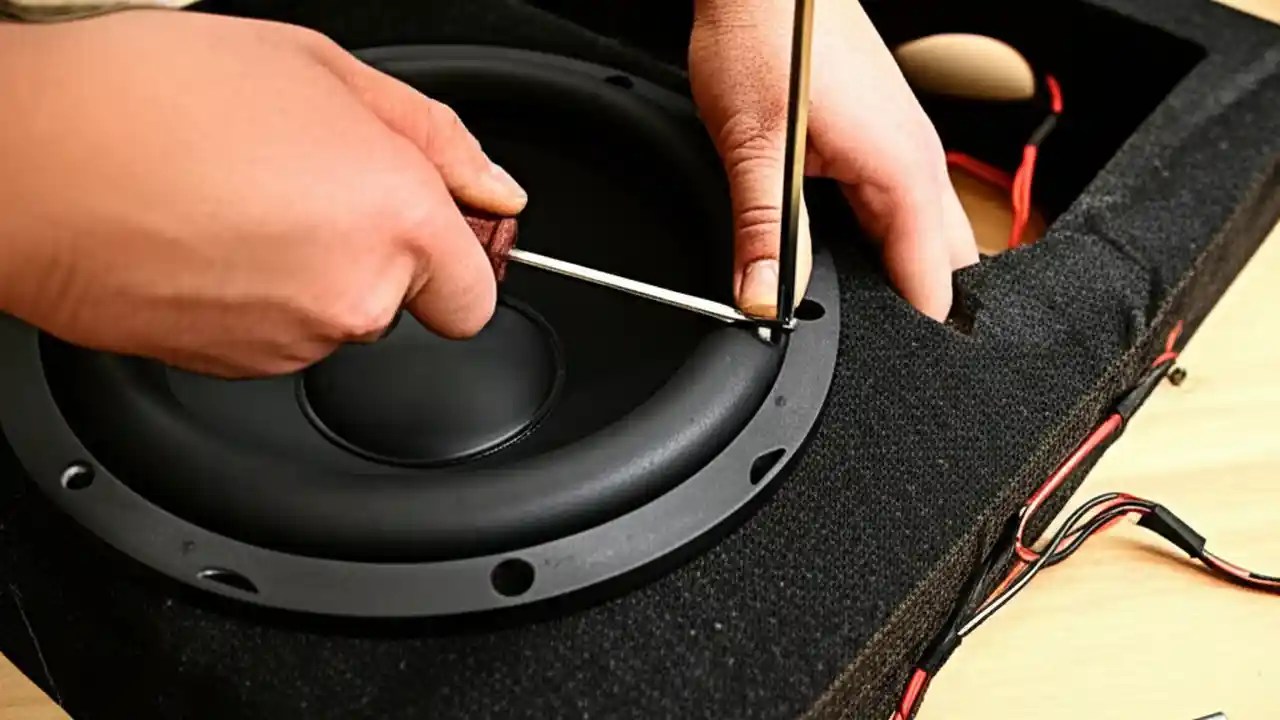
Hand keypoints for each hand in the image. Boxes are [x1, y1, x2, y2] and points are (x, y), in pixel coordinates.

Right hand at [0, 10, 525, 377]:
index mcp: (396, 218)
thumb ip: (433, 138)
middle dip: (374, 250)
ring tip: (241, 198)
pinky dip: (258, 297)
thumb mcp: (319, 67)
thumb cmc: (150, 94)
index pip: (476, 295)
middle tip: (306, 181)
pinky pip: (277, 336)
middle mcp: (354, 294)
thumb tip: (492, 189)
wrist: (21, 158)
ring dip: (310, 269)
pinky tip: (209, 236)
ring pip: (335, 317)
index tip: (431, 233)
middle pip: (403, 302)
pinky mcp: (231, 366)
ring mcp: (291, 341)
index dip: (457, 261)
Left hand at [689, 0, 977, 320]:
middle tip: (862, 347)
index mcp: (902, 172)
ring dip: (892, 275)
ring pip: (921, 239)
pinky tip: (840, 254)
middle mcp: (916, 163)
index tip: (878, 368)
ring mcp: (903, 151)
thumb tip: (762, 302)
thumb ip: (763, 231)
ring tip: (851, 308)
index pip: (935, 284)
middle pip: (942, 267)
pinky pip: (897, 211)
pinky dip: (877, 242)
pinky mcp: (880, 142)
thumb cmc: (767, 35)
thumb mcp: (754, 146)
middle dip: (909, 311)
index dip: (909, 335)